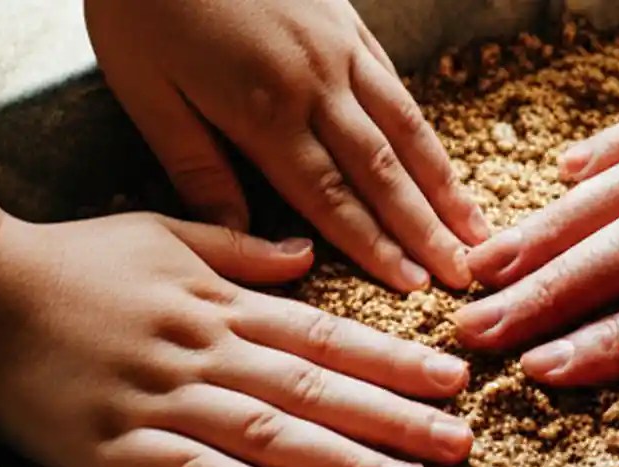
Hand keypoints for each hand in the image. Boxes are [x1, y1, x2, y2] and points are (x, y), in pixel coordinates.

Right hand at [0, 214, 472, 466]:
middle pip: (315, 391)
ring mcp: (163, 402)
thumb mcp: (165, 232)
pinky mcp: (119, 450)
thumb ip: (241, 249)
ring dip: (346, 461)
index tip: (451, 378)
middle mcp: (206, 353)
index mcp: (221, 305)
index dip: (391, 360)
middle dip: (395, 416)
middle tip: (460, 442)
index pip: (325, 336)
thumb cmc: (79, 263)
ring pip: (270, 436)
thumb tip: (309, 257)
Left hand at [85, 0, 488, 291]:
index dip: (376, 247)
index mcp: (263, 111)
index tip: (414, 286)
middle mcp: (316, 84)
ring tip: (476, 227)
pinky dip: (423, 129)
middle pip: (383, 171)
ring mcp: (338, 49)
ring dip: (443, 184)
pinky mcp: (345, 21)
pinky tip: (440, 159)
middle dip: (427, 229)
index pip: (331, 196)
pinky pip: (395, 84)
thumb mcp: (145, 91)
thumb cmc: (141, 4)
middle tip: (467, 274)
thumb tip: (238, 235)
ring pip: (404, 128)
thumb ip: (196, 165)